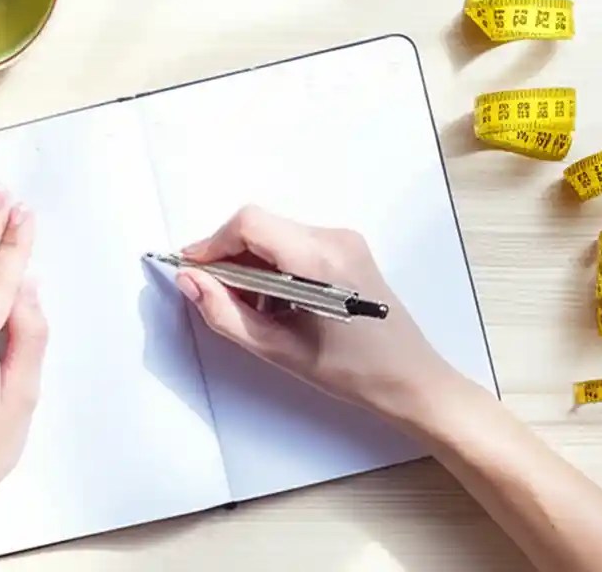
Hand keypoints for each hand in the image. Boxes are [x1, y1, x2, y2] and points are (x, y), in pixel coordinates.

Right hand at [174, 205, 462, 424]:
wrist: (410, 378)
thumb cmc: (353, 372)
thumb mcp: (279, 349)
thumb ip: (226, 313)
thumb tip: (190, 281)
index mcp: (318, 259)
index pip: (249, 224)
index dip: (212, 243)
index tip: (192, 270)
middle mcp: (334, 238)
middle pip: (261, 227)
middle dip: (231, 259)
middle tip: (220, 299)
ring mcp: (345, 240)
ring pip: (276, 235)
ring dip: (254, 266)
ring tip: (258, 312)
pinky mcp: (349, 248)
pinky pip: (296, 244)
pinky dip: (276, 268)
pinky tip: (281, 306)